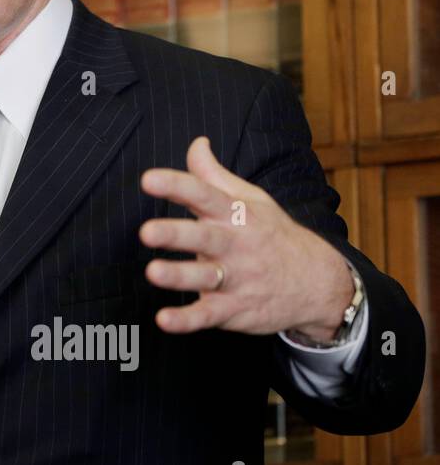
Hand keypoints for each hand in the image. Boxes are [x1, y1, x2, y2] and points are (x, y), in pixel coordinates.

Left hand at [138, 136, 353, 339]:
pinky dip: (187, 321)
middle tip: (147, 231)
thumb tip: (196, 143)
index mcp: (235, 215)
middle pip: (204, 237)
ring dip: (179, 276)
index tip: (148, 179)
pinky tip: (164, 320)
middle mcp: (235, 245)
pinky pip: (209, 315)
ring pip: (205, 277)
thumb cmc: (272, 234)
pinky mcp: (235, 309)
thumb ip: (213, 175)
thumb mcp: (250, 200)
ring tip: (153, 272)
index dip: (176, 186)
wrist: (318, 282)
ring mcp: (236, 279)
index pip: (204, 195)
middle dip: (176, 233)